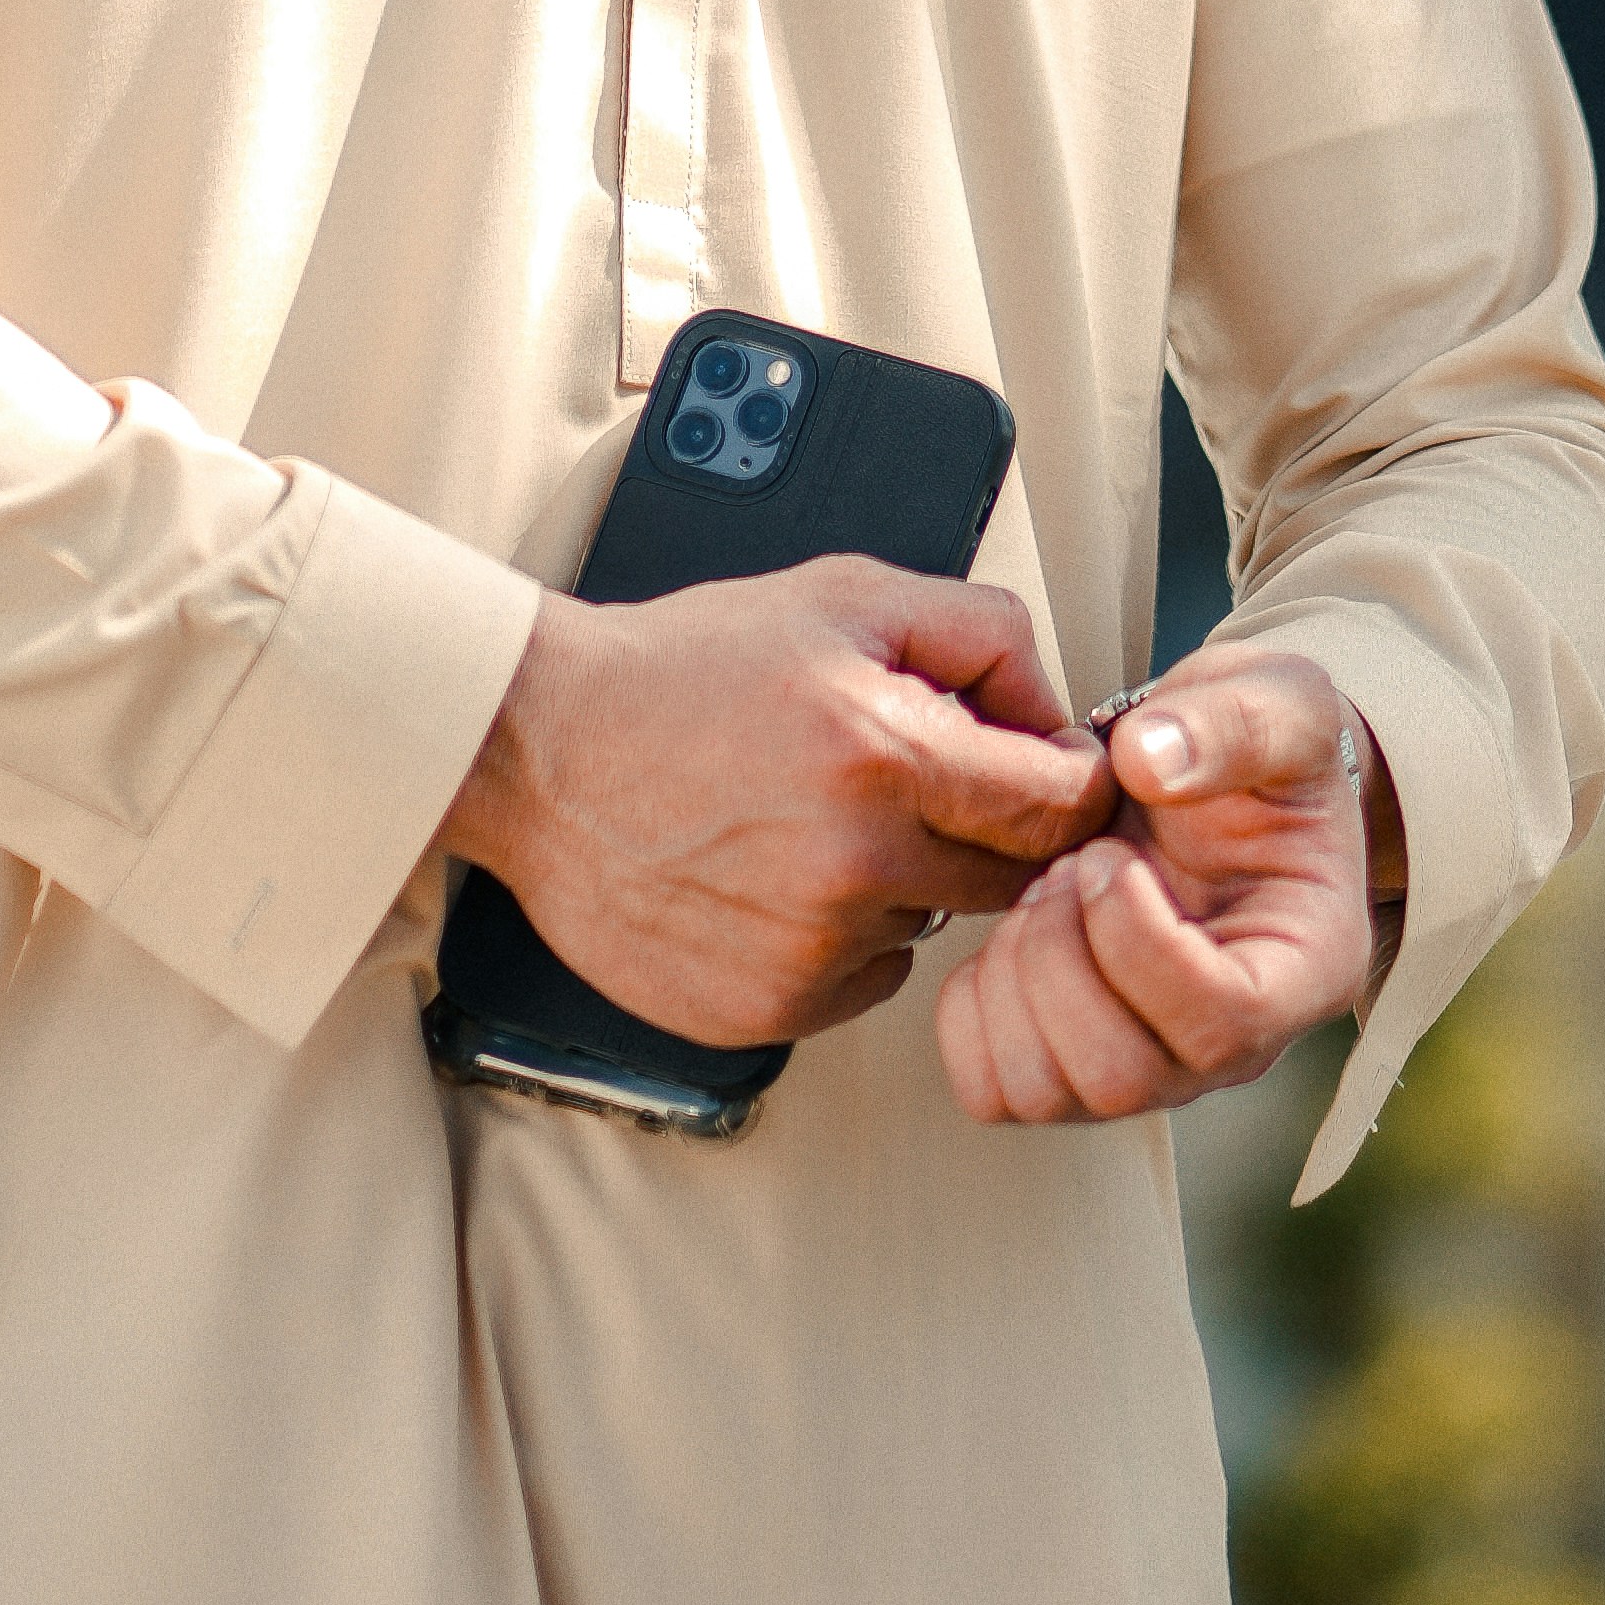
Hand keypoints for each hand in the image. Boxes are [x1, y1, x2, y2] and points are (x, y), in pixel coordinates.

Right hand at [445, 562, 1109, 1050]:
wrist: (540, 751)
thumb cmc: (683, 669)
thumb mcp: (844, 596)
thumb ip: (980, 635)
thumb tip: (1055, 717)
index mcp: (887, 755)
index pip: (1061, 808)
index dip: (1065, 784)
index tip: (1038, 771)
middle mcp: (856, 866)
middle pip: (1009, 879)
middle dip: (984, 830)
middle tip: (913, 783)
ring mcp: (809, 950)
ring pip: (929, 928)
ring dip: (903, 882)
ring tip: (813, 821)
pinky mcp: (767, 1009)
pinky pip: (862, 980)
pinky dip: (842, 936)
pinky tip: (777, 875)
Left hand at [935, 650, 1396, 1130]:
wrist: (1198, 771)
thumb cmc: (1251, 746)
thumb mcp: (1275, 702)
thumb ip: (1229, 723)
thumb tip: (1150, 761)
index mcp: (1304, 968)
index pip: (1225, 1023)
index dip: (1141, 943)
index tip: (1107, 853)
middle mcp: (1232, 1045)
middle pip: (1124, 1077)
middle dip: (1063, 956)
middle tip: (1069, 862)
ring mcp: (1150, 1066)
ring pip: (1047, 1092)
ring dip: (1015, 976)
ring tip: (1041, 889)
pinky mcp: (1071, 1064)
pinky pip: (992, 1087)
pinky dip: (971, 1009)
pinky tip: (1010, 928)